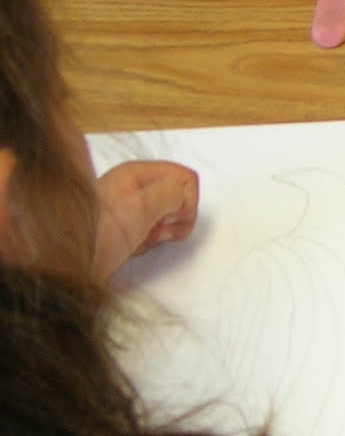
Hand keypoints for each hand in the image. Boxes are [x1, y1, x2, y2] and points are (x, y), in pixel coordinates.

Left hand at [93, 160, 199, 279]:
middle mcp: (135, 187)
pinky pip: (154, 233)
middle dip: (172, 221)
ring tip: (138, 239)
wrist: (61, 268)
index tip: (167, 217)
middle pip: (179, 198)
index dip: (184, 202)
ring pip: (168, 217)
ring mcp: (131, 208)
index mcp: (137, 173)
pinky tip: (132, 247)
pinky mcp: (127, 228)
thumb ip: (170, 193)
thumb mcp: (138, 209)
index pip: (186, 178)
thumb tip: (183, 195)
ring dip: (161, 234)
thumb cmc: (91, 238)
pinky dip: (149, 243)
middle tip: (151, 229)